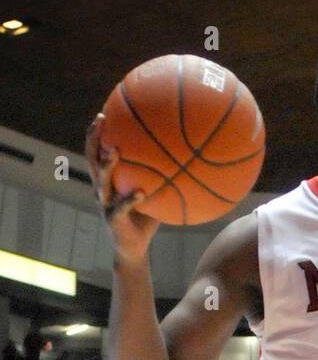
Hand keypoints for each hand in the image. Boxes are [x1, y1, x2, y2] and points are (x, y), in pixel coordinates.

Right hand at [85, 113, 160, 261]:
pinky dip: (130, 200)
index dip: (98, 132)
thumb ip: (160, 177)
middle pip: (91, 158)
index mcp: (108, 180)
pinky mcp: (113, 219)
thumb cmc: (145, 218)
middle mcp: (102, 189)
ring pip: (101, 181)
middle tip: (101, 120)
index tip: (104, 111)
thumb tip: (184, 158)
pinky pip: (121, 207)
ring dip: (106, 165)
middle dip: (94, 138)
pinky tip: (141, 193)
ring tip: (115, 152)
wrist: (134, 248)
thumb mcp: (153, 194)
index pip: (98, 150)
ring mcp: (105, 204)